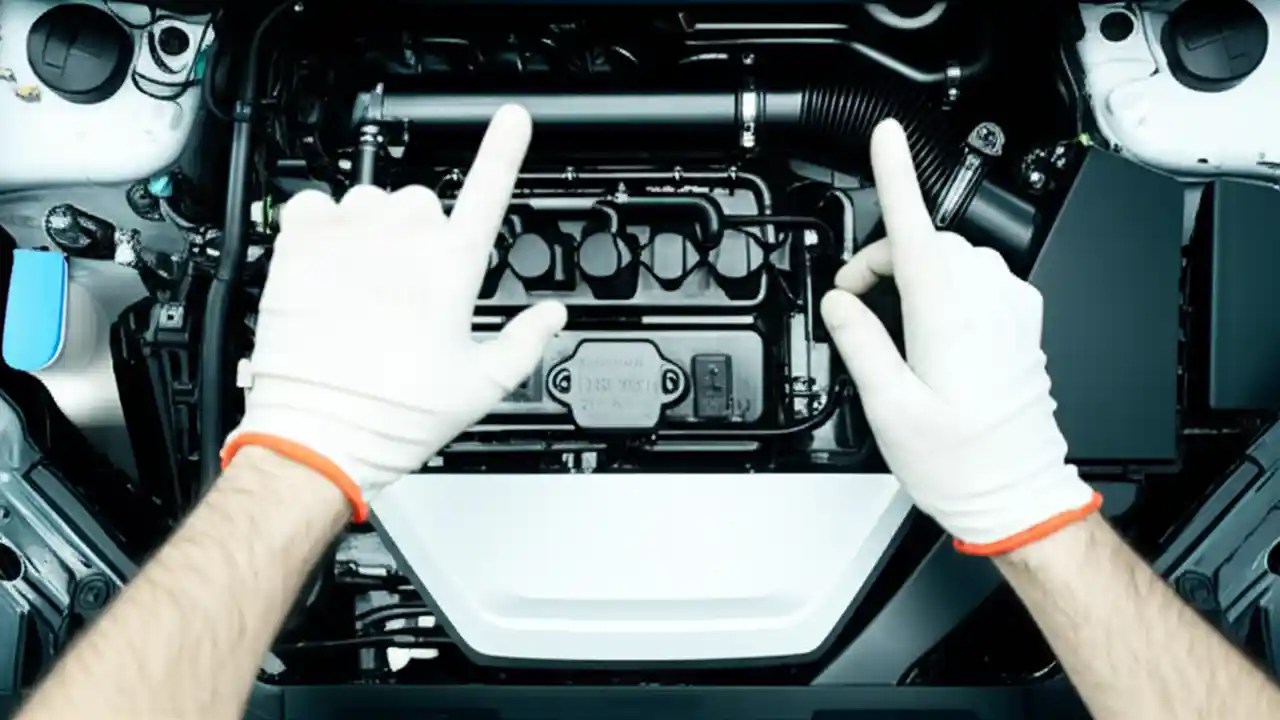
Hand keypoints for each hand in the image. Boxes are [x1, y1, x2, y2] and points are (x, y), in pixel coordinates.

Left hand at [222, 106, 565, 521]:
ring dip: (372, 229)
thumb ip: (525, 341)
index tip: (513, 118)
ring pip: (369, 201)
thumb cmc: (395, 415)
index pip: (489, 190)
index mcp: (451, 268)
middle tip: (410, 289)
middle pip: (424, 202)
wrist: (318, 434)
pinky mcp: (298, 243)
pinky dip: (322, 224)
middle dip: (422, 233)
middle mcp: (401, 239)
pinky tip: (327, 264)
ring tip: (364, 284)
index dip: (505, 149)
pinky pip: (314, 204)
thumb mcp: (480, 387)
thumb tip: (552, 316)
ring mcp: (347, 236)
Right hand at [821, 120, 1099, 554]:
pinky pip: (982, 278)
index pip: (916, 232)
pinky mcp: (1025, 324)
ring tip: (893, 320)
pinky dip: (950, 284)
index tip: (886, 139)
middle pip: (930, 243)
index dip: (897, 177)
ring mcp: (1013, 313)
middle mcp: (988, 308)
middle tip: (856, 299)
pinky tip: (935, 326)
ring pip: (957, 256)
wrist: (1016, 494)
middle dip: (887, 255)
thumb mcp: (888, 408)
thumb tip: (841, 302)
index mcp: (949, 323)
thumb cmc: (958, 463)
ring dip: (919, 268)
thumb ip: (860, 343)